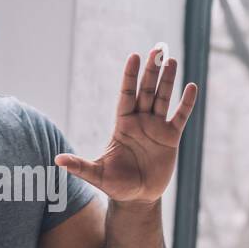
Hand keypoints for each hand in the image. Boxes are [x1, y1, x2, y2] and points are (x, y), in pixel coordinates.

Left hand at [54, 48, 197, 203]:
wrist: (137, 199)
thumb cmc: (115, 185)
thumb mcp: (97, 174)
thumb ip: (79, 166)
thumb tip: (57, 160)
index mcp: (123, 124)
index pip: (127, 94)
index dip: (130, 76)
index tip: (134, 56)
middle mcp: (140, 121)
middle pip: (146, 91)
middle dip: (152, 71)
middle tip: (158, 48)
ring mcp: (156, 128)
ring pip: (163, 98)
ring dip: (168, 80)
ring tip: (171, 60)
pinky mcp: (171, 138)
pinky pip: (180, 116)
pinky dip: (186, 103)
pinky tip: (191, 87)